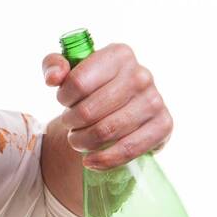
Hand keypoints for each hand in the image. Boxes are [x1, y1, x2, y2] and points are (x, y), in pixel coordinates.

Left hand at [42, 43, 172, 169]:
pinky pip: (128, 149)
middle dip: (70, 123)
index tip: (64, 101)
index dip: (63, 98)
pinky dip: (104, 160)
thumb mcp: (69, 70)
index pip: (78, 82)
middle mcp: (141, 75)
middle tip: (69, 125)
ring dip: (82, 142)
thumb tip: (53, 78)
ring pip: (106, 132)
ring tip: (77, 140)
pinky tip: (90, 161)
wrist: (122, 107)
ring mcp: (155, 100)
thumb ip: (54, 65)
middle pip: (89, 111)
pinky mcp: (163, 125)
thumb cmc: (92, 86)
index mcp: (119, 55)